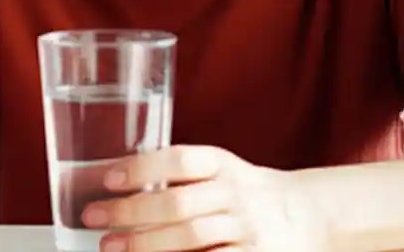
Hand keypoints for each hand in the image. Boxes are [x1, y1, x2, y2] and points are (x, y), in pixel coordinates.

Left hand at [81, 145, 314, 250]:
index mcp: (223, 165)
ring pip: (191, 237)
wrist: (309, 214)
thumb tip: (118, 183)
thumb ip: (183, 177)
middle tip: (94, 218)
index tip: (108, 179)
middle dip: (130, 212)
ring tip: (110, 246)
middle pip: (178, 202)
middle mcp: (236, 193)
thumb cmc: (249, 193)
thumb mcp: (223, 171)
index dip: (143, 168)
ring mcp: (247, 228)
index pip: (181, 161)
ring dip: (144, 243)